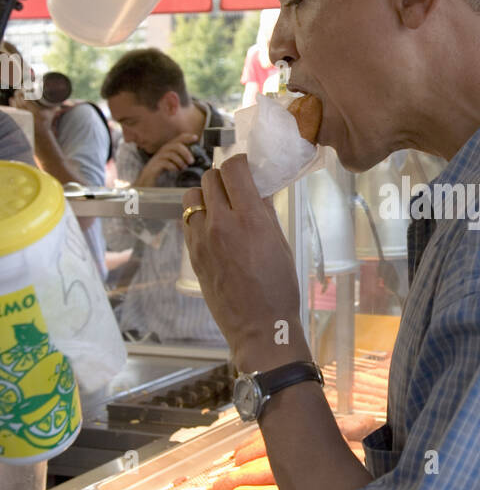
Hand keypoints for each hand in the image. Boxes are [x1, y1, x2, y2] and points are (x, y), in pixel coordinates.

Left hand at [12, 90, 55, 135]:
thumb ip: (57, 102)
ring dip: (16, 97)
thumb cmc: (47, 119)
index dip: (24, 93)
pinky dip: (12, 103)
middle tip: (21, 88)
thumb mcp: (53, 111)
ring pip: (16, 104)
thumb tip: (61, 93)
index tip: (26, 88)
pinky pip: (14, 108)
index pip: (27, 101)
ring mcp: (24, 117)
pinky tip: (13, 98)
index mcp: (38, 113)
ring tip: (18, 92)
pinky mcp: (19, 117)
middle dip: (19, 93)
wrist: (41, 132)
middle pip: (20, 101)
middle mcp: (29, 115)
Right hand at [136, 133, 197, 186]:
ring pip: (170, 153)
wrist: (144, 184)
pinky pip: (164, 163)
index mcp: (166, 151)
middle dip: (185, 152)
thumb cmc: (159, 176)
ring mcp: (156, 159)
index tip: (196, 137)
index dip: (186, 137)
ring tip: (184, 167)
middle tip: (191, 161)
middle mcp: (161, 153)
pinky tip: (176, 170)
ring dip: (180, 160)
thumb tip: (192, 160)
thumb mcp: (171, 166)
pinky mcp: (153, 167)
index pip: (177, 140)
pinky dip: (172, 166)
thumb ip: (179, 161)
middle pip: (175, 146)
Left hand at [182, 154, 302, 369]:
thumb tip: (258, 190)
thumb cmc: (279, 287)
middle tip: (236, 189)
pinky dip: (199, 217)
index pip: (233, 169)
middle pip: (210, 178)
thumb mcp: (281, 244)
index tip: (247, 169)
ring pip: (192, 197)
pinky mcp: (192, 254)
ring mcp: (202, 239)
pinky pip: (188, 221)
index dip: (240, 163)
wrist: (260, 326)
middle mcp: (221, 223)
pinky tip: (214, 229)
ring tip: (220, 208)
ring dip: (206, 195)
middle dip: (224, 178)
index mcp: (250, 218)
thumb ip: (266, 212)